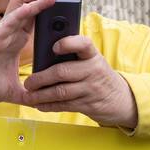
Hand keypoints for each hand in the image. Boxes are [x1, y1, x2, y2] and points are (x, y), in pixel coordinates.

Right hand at [0, 0, 56, 104]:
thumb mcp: (12, 91)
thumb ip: (27, 95)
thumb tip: (40, 104)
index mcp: (14, 42)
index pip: (32, 21)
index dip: (45, 12)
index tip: (61, 10)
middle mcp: (9, 33)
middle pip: (27, 6)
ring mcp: (3, 31)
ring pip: (21, 5)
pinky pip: (13, 18)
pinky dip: (26, 10)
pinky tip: (38, 4)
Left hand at [20, 36, 138, 129]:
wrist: (120, 99)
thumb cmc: (97, 75)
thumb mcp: (92, 61)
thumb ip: (74, 56)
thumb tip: (45, 55)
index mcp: (93, 55)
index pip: (83, 44)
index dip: (68, 44)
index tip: (55, 46)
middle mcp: (93, 70)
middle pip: (63, 72)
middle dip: (42, 78)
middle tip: (29, 82)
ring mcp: (90, 89)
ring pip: (61, 92)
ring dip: (41, 95)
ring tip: (29, 95)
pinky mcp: (87, 105)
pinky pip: (64, 105)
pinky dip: (49, 106)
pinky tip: (39, 105)